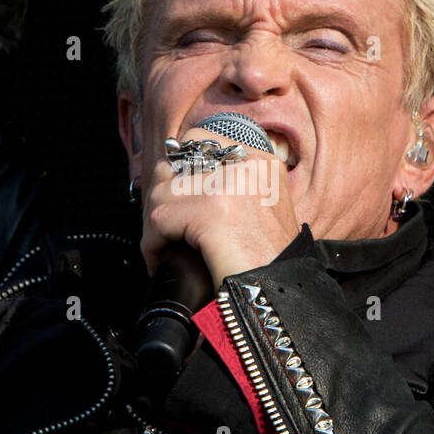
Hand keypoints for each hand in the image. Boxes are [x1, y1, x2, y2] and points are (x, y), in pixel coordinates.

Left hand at [141, 130, 300, 288]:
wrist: (281, 294)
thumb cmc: (268, 263)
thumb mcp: (262, 209)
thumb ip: (231, 187)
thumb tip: (180, 180)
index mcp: (261, 161)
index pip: (199, 139)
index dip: (178, 170)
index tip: (174, 200)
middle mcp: (247, 164)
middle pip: (175, 162)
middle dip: (162, 196)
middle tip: (163, 229)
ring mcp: (228, 185)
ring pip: (161, 192)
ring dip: (154, 224)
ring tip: (163, 248)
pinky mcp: (210, 211)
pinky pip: (157, 220)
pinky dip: (152, 245)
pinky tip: (161, 261)